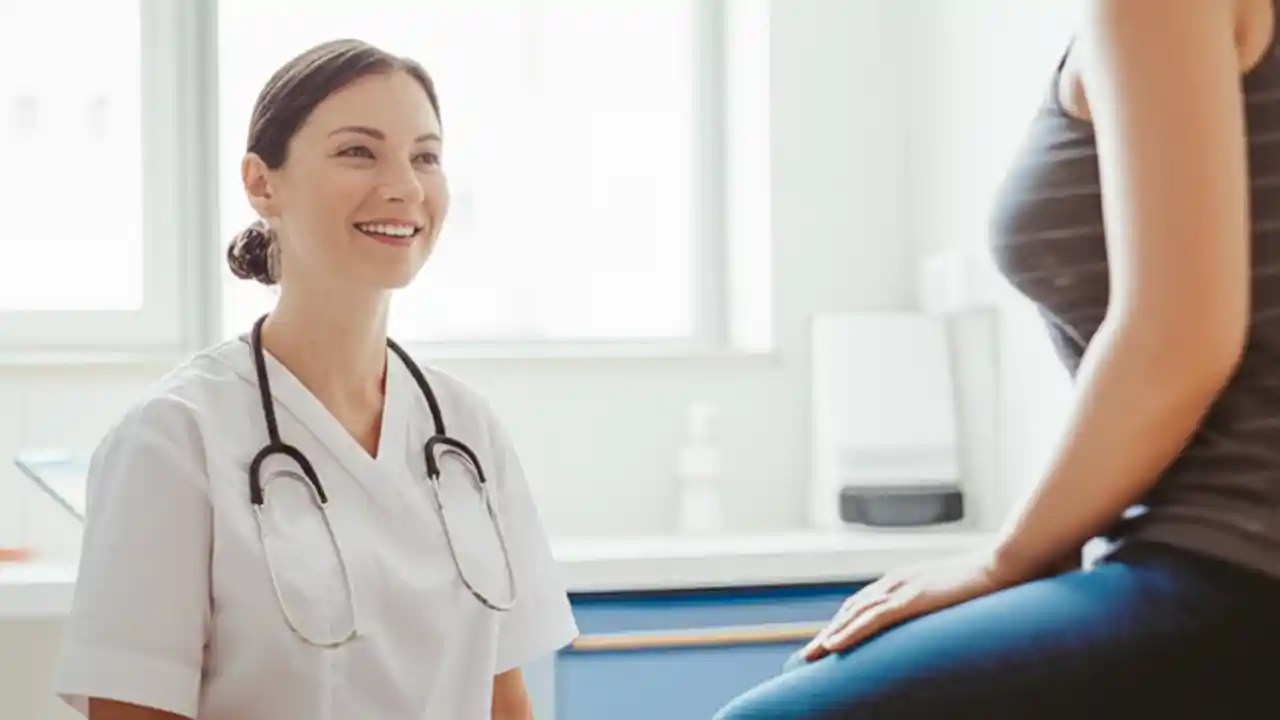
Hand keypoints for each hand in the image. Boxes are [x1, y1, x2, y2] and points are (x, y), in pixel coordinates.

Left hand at [799, 551, 1022, 662]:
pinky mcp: (915, 597)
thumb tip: (944, 624)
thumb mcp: (957, 594)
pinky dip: (851, 632)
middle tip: (809, 655)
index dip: (844, 623)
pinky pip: (874, 619)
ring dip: (831, 635)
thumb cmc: (992, 581)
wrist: (1010, 563)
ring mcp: (905, 587)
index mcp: (908, 578)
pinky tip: (834, 646)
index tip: (828, 642)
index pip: (866, 603)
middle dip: (829, 632)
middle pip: (853, 609)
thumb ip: (943, 604)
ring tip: (811, 656)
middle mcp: (899, 580)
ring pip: (856, 615)